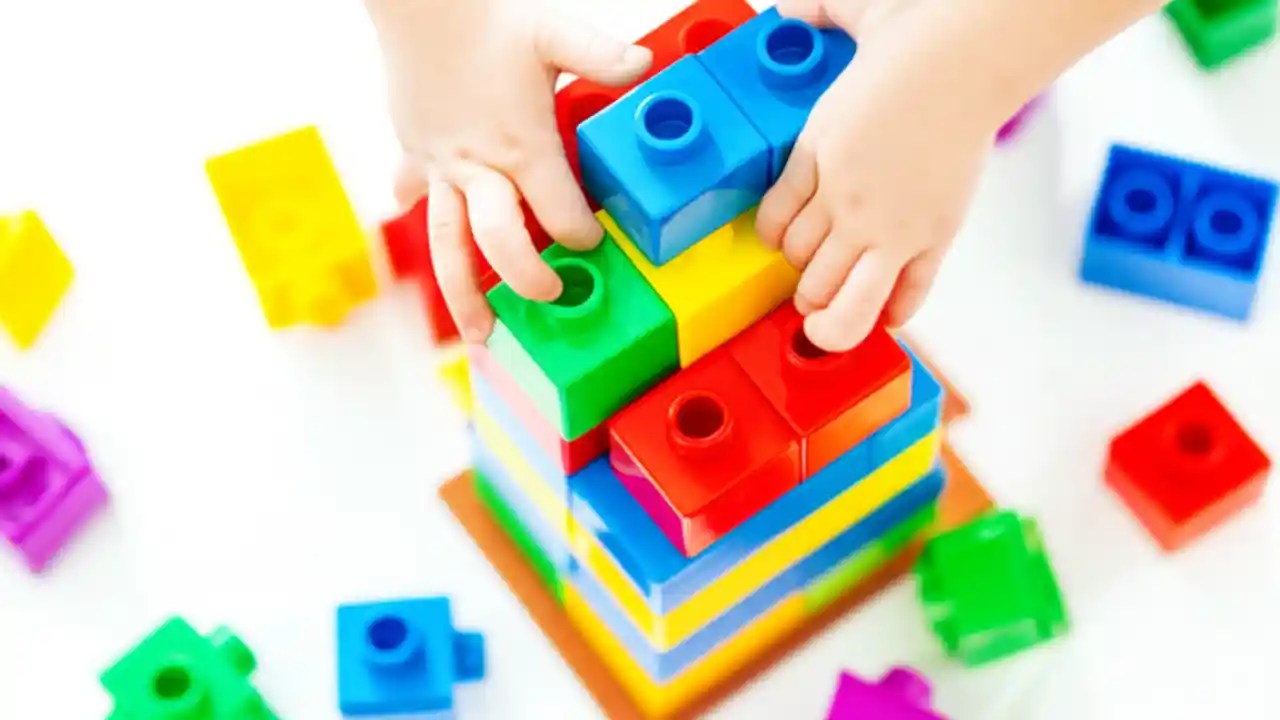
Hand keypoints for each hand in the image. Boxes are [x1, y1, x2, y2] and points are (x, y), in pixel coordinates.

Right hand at [367, 0, 651, 341]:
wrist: (418, 1)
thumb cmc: (488, 18)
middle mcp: (480, 168)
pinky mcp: (415, 156)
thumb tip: (645, 66)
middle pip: (500, 243)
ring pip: (448, 244)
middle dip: (527, 278)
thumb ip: (601, 56)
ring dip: (461, 293)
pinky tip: (429, 230)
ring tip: (478, 333)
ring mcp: (443, 168)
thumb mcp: (553, 33)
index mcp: (522, 148)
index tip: (591, 245)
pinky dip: (421, 213)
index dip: (580, 234)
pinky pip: (415, 196)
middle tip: (550, 295)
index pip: (558, 213)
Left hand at [757, 0, 997, 351]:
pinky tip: (885, 318)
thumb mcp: (852, 22)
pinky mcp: (933, 236)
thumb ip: (817, 18)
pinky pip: (905, 296)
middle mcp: (843, 200)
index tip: (784, 240)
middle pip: (802, 270)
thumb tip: (790, 9)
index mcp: (815, 153)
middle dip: (801, 283)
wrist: (968, 56)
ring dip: (830, 313)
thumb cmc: (916, 38)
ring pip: (838, 301)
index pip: (771, 226)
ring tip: (829, 318)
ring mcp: (887, 225)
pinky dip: (891, 315)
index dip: (774, 240)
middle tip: (810, 282)